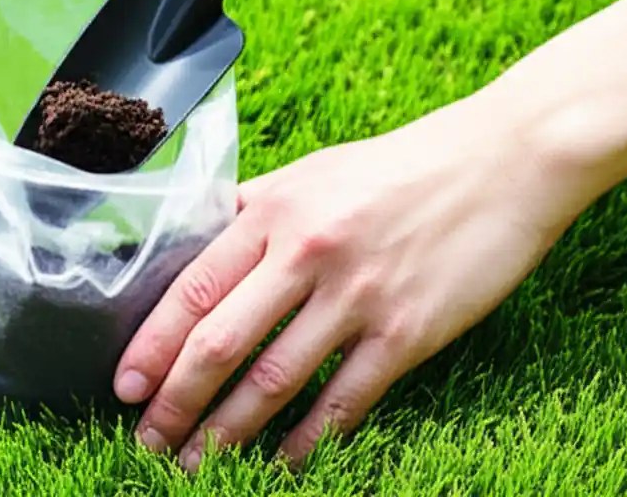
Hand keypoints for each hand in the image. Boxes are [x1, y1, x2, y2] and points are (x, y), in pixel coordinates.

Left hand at [111, 92, 610, 469]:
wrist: (502, 161)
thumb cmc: (397, 168)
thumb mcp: (311, 175)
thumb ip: (252, 214)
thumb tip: (189, 248)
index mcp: (272, 211)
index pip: (191, 289)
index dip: (152, 345)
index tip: (124, 386)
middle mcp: (305, 253)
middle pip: (220, 343)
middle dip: (176, 402)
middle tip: (147, 439)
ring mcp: (357, 295)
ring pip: (274, 381)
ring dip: (227, 433)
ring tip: (195, 464)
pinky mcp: (407, 331)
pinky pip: (344, 400)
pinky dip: (305, 440)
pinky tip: (277, 463)